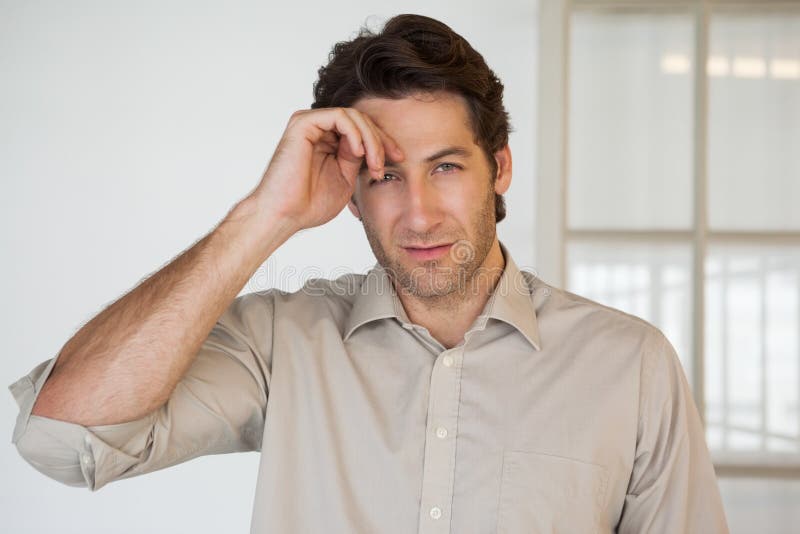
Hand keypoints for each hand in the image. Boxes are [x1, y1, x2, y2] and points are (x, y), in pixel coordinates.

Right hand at [249, 106, 403, 231]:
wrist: (285, 215)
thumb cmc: (310, 204)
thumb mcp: (346, 179)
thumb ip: (359, 159)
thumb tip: (377, 145)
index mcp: (328, 141)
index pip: (363, 130)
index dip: (384, 142)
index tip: (400, 158)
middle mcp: (318, 129)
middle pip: (361, 120)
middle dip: (380, 141)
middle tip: (387, 163)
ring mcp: (310, 124)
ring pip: (353, 116)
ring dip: (371, 139)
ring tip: (375, 162)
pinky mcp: (303, 123)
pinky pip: (339, 116)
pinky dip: (355, 132)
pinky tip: (359, 152)